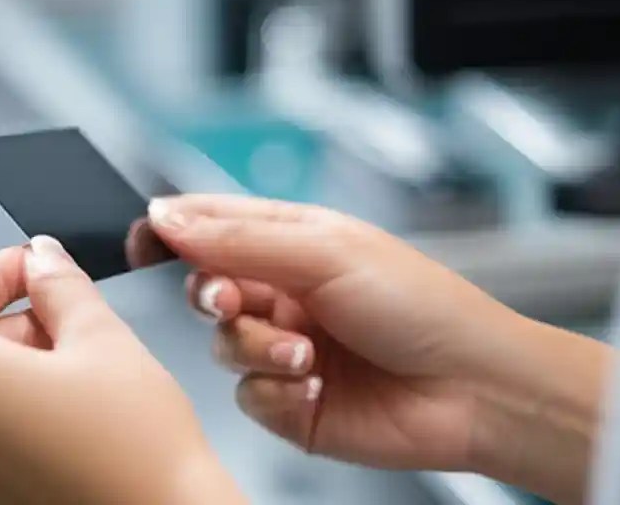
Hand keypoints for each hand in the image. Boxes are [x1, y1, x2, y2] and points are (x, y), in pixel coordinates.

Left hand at [0, 236, 245, 504]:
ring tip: (89, 376)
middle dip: (20, 322)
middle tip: (78, 321)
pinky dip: (25, 417)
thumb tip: (41, 258)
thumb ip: (60, 285)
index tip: (38, 268)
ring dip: (25, 370)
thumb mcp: (103, 338)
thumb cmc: (140, 451)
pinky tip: (80, 421)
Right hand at [149, 195, 610, 504]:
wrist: (474, 391)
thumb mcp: (323, 252)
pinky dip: (275, 390)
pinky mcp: (292, 403)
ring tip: (306, 355)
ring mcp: (287, 348)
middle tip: (232, 300)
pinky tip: (316, 386)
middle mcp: (286, 294)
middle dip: (214, 295)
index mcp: (293, 242)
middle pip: (207, 286)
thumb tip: (166, 215)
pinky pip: (247, 395)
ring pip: (224, 344)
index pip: (213, 225)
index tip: (145, 241)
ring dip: (257, 348)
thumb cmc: (423, 307)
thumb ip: (236, 238)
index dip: (173, 230)